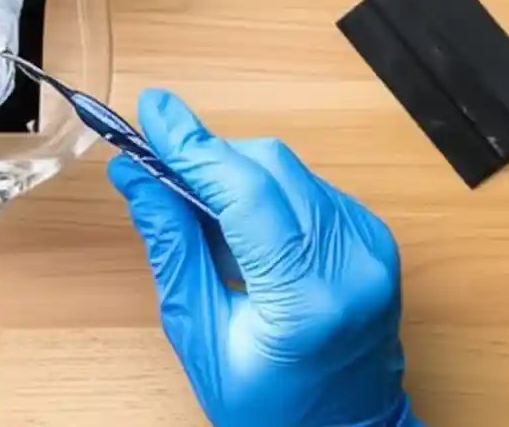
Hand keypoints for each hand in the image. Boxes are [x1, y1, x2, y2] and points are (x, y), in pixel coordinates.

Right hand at [108, 90, 421, 426]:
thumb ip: (171, 248)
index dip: (194, 145)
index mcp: (307, 299)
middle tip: (151, 161)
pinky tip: (235, 226)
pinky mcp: (371, 236)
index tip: (153, 111)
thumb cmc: (271, 406)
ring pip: (286, 169)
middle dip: (204, 155)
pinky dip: (260, 190)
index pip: (247, 193)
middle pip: (269, 167)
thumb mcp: (199, 335)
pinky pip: (304, 186)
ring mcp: (370, 245)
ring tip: (190, 208)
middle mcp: (352, 261)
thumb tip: (137, 177)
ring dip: (229, 173)